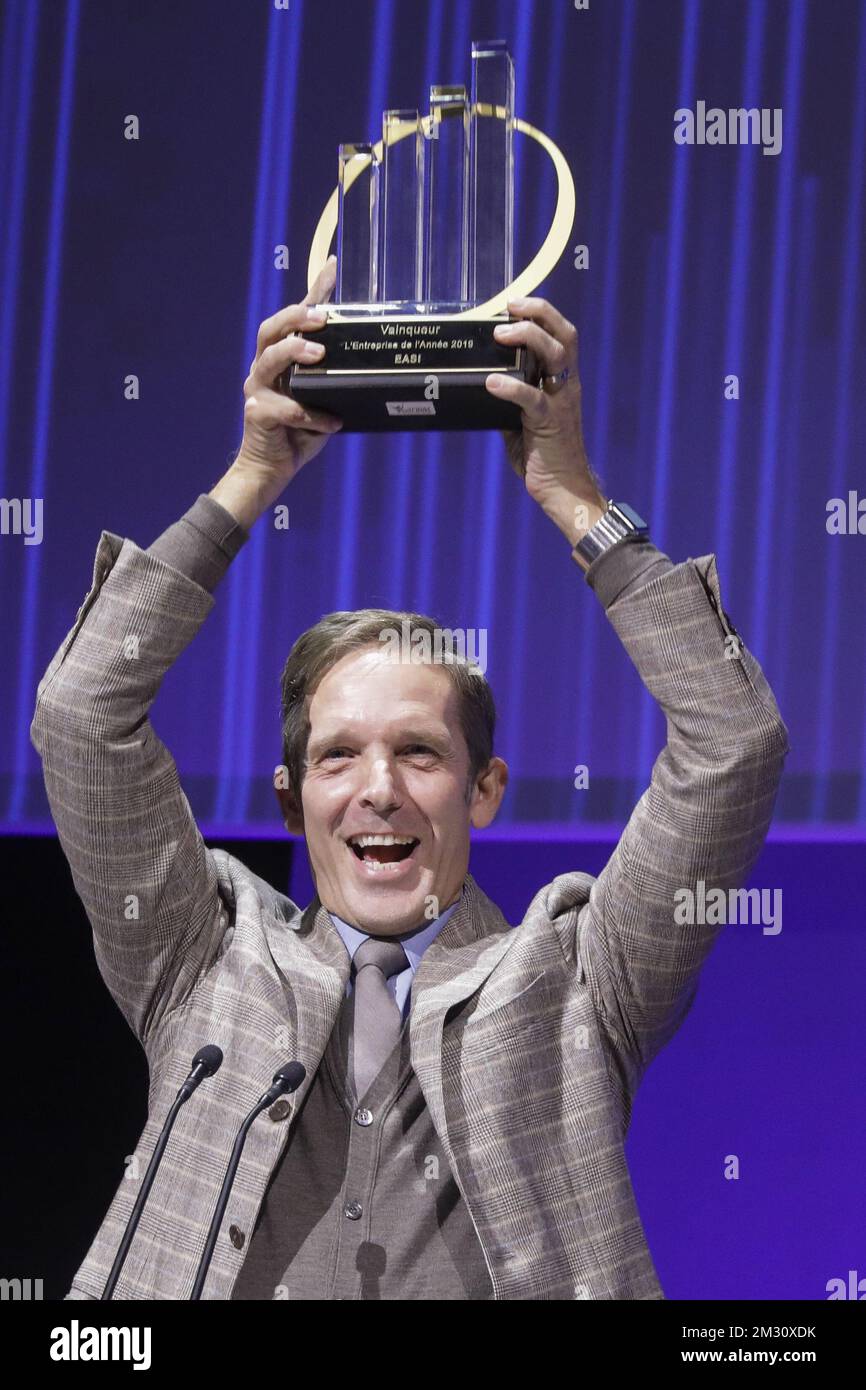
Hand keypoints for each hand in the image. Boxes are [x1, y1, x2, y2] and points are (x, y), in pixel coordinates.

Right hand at [234, 257, 342, 489]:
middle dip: (296, 318)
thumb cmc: (300, 432)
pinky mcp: (257, 413)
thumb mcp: (323, 399)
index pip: (296, 318)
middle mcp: (265, 367)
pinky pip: (287, 409)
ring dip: (295, 353)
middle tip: (321, 318)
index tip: (334, 269)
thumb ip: (335, 379)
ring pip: (269, 359)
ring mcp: (258, 388)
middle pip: (271, 329)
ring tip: (319, 355)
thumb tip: (374, 363)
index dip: (314, 291)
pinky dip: (312, 415)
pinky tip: (332, 422)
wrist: (272, 468)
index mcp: (281, 359)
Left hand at [486, 297, 606, 537]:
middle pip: (565, 335)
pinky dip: (511, 387)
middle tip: (510, 308)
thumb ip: (510, 401)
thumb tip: (482, 385)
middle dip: (539, 313)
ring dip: (529, 338)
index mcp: (563, 382)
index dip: (542, 313)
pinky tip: (491, 383)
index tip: (514, 304)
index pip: (562, 335)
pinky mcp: (551, 423)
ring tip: (501, 334)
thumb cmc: (544, 457)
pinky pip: (532, 398)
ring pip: (556, 356)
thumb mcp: (522, 422)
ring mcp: (562, 402)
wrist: (564, 490)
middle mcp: (567, 386)